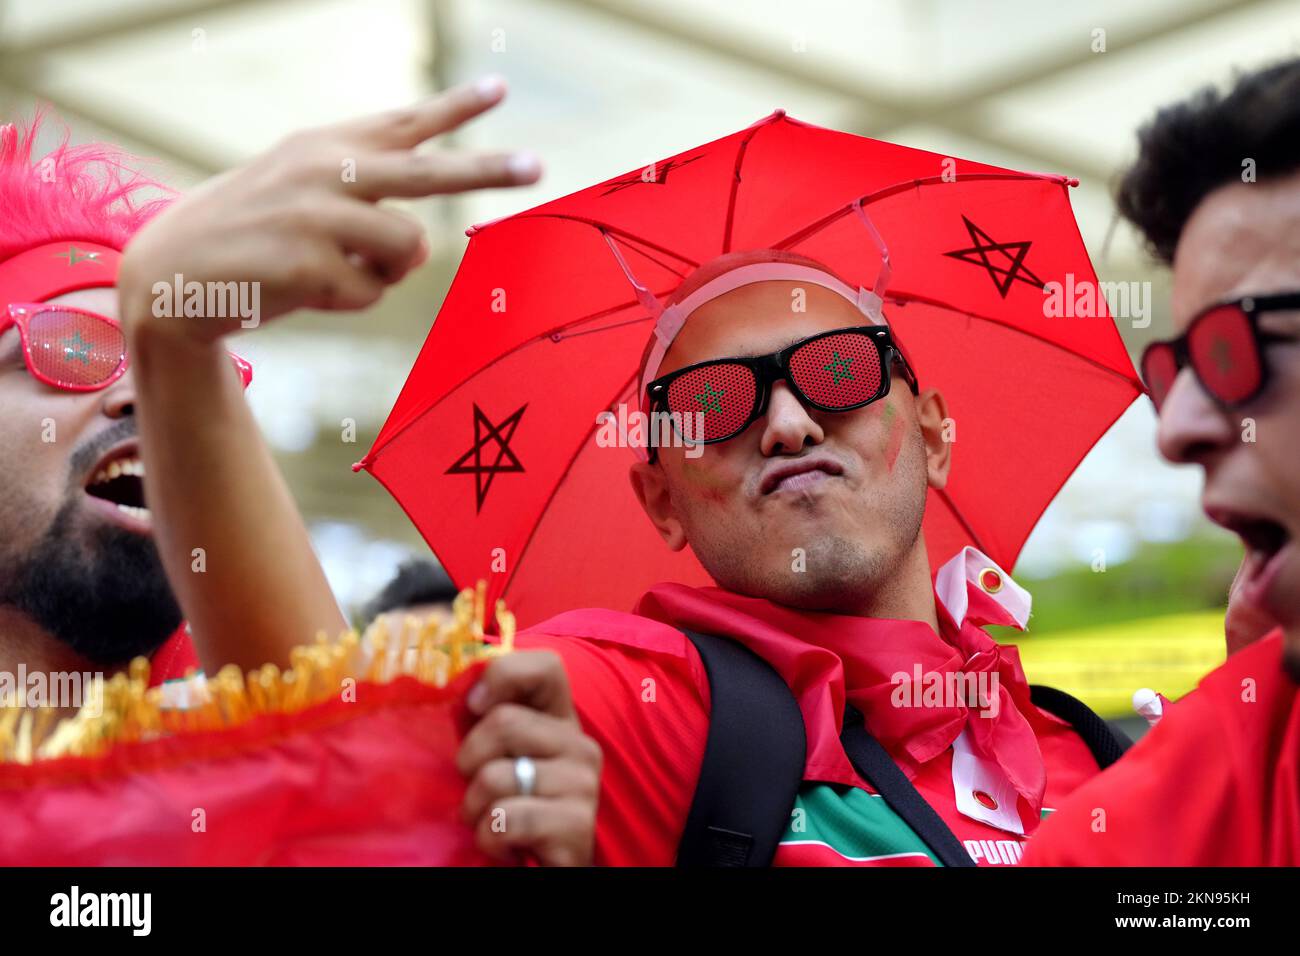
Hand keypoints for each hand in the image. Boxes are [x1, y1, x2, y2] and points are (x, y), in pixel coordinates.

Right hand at [118, 75, 539, 340]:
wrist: (169, 272)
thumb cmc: (248, 232)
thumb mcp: (299, 190)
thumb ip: (363, 199)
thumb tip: (423, 245)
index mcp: (327, 147)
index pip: (404, 122)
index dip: (456, 107)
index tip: (501, 88)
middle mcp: (327, 170)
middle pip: (428, 173)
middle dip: (486, 170)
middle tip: (538, 166)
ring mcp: (317, 215)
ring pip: (408, 249)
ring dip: (384, 272)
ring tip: (333, 269)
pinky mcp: (310, 264)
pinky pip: (372, 293)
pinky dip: (350, 300)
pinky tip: (304, 288)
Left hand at [457, 652, 601, 865]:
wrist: (542, 864)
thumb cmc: (511, 805)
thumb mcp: (496, 755)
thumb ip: (484, 720)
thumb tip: (457, 694)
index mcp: (561, 719)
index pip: (545, 667)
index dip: (501, 676)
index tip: (472, 707)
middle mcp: (580, 744)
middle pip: (503, 722)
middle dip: (469, 761)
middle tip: (475, 788)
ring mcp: (584, 784)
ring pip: (494, 777)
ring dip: (474, 808)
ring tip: (491, 820)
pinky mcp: (578, 825)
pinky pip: (506, 820)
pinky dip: (489, 838)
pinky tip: (506, 844)